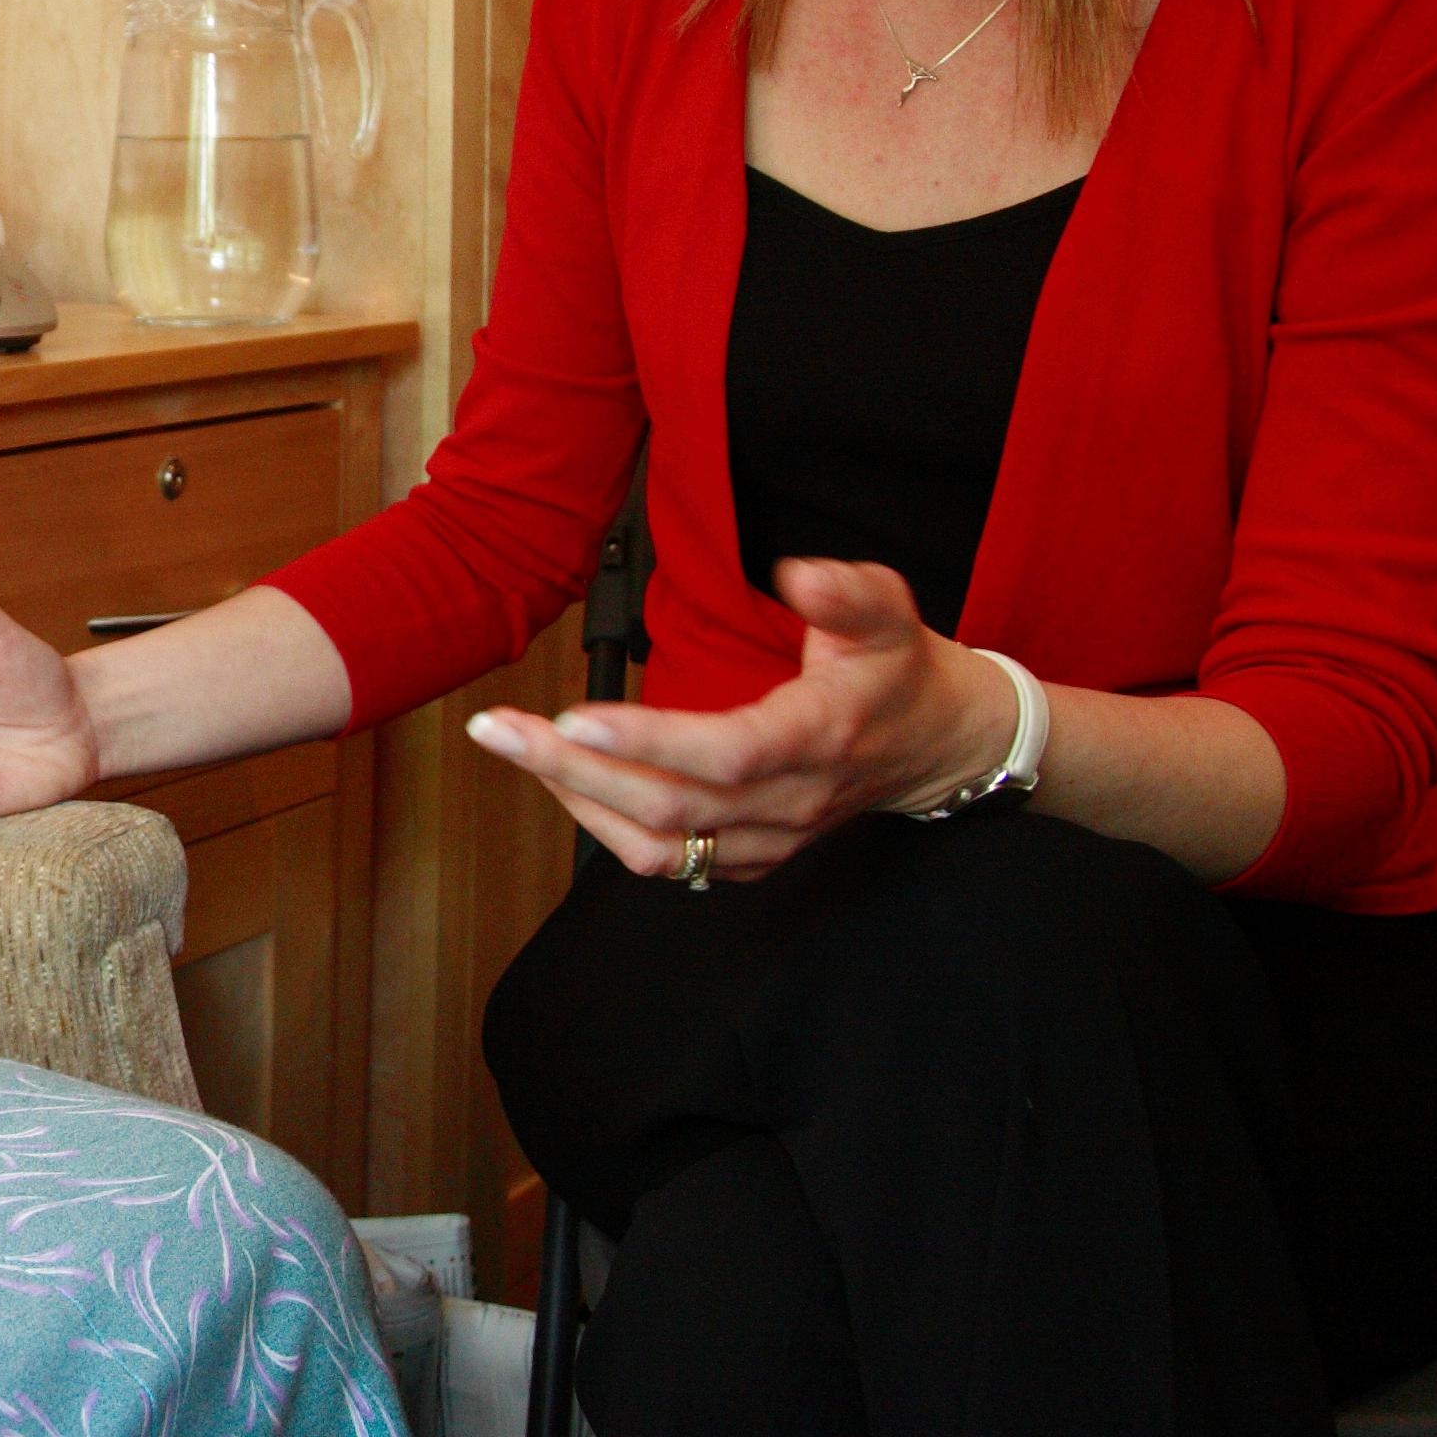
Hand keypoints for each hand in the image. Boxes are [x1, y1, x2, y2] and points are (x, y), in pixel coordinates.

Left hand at [464, 557, 1017, 881]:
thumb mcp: (888, 612)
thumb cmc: (899, 673)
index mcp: (817, 740)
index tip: (576, 717)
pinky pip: (667, 862)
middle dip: (572, 771)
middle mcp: (788, 803)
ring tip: (517, 750)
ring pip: (658, 848)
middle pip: (669, 807)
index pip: (726, 754)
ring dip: (576, 802)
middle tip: (499, 730)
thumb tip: (798, 574)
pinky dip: (605, 827)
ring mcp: (768, 842)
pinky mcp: (749, 859)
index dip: (649, 742)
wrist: (938, 745)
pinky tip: (566, 783)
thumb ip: (846, 591)